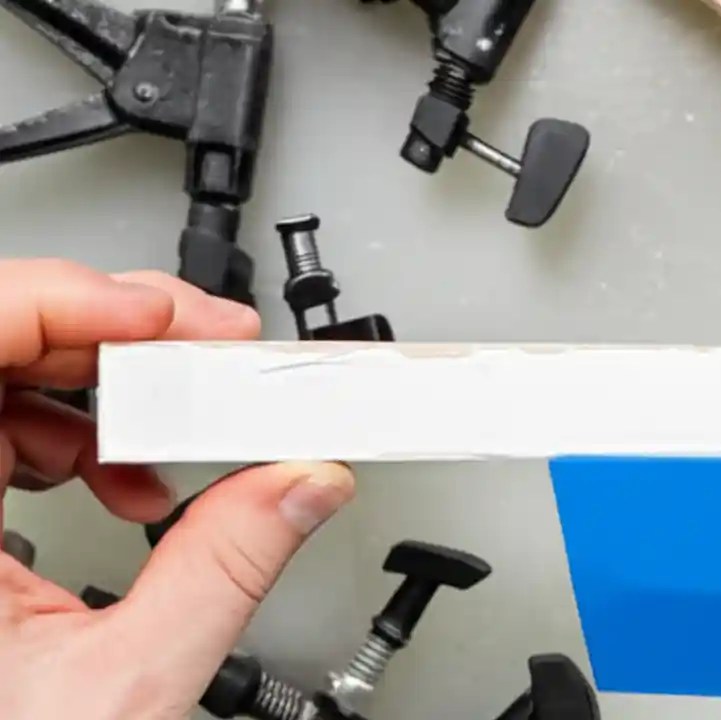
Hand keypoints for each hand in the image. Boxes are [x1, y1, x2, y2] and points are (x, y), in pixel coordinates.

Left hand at [0, 259, 355, 718]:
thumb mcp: (127, 688)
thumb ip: (227, 570)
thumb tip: (306, 482)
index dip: (63, 302)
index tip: (162, 317)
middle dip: (104, 334)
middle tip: (200, 347)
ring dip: (91, 386)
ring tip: (166, 436)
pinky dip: (66, 434)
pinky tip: (119, 477)